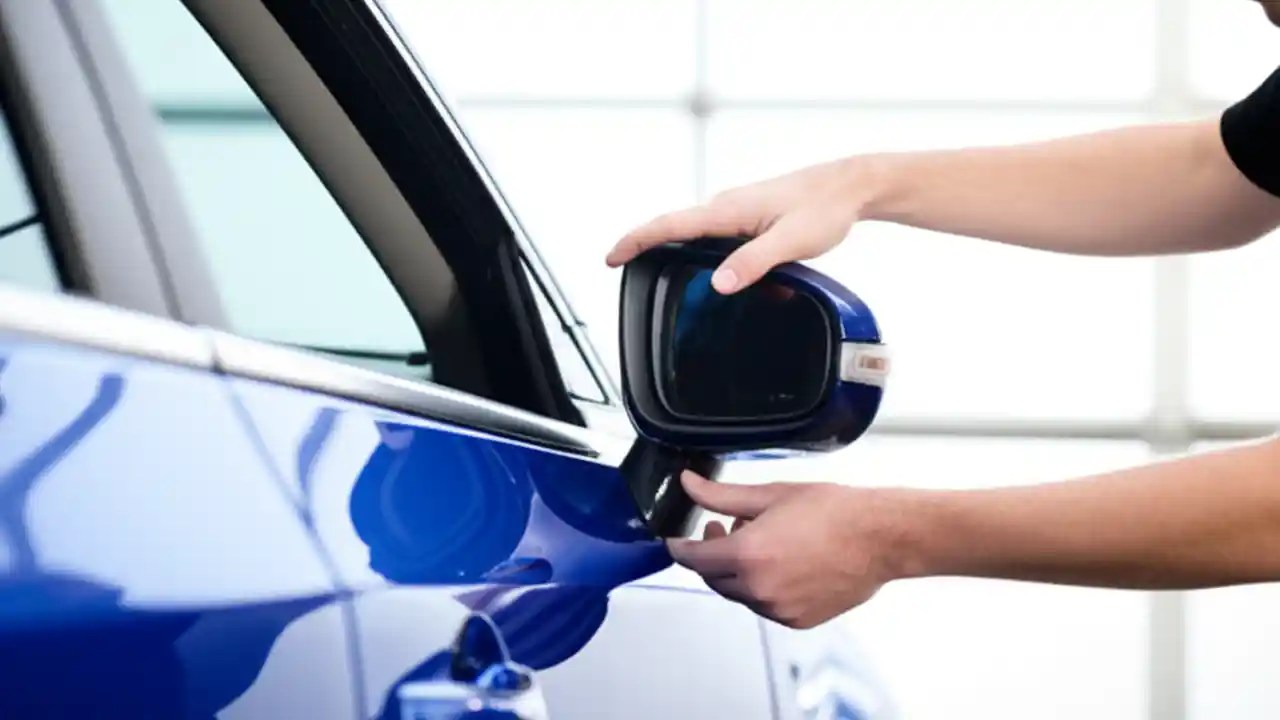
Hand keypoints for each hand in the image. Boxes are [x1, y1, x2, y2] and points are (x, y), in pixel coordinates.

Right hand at [605, 157, 876, 293]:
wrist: (849, 186)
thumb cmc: (824, 209)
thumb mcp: (791, 242)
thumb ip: (753, 262)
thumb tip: (718, 283)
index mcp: (729, 210)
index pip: (670, 225)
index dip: (637, 241)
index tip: (612, 257)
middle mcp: (726, 206)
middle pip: (674, 228)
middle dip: (646, 245)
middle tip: (623, 265)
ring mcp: (736, 210)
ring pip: (696, 233)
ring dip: (676, 250)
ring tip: (661, 270)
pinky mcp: (748, 216)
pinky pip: (715, 235)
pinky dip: (704, 251)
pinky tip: (717, 268)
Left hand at [666, 471, 910, 628]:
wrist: (881, 537)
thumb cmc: (834, 512)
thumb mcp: (770, 495)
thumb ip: (722, 495)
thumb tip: (689, 485)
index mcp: (747, 556)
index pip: (693, 559)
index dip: (680, 548)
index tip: (676, 541)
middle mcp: (759, 589)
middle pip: (713, 579)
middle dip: (711, 555)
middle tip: (722, 529)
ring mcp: (779, 609)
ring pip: (740, 594)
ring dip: (739, 571)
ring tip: (761, 540)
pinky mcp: (798, 620)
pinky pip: (766, 606)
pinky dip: (763, 587)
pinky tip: (781, 562)